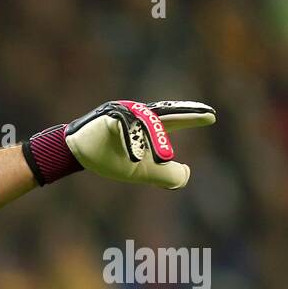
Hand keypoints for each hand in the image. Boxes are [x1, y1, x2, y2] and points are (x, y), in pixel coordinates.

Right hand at [25, 100, 216, 189]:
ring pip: (146, 125)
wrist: (74, 152)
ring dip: (156, 142)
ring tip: (164, 159)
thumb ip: (167, 175)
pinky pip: (124, 128)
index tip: (212, 117)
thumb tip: (186, 174)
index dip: (193, 117)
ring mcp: (123, 113)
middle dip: (187, 115)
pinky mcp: (108, 117)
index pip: (174, 120)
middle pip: (167, 114)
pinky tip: (136, 159)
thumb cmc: (108, 157)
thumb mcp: (142, 171)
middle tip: (208, 115)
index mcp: (147, 126)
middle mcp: (138, 114)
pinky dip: (131, 144)